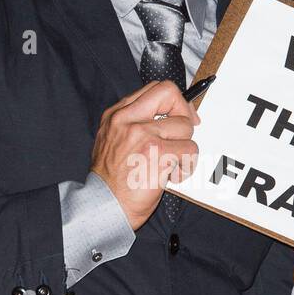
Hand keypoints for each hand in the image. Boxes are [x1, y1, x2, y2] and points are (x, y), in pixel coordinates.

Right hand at [90, 81, 199, 230]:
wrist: (104, 206)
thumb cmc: (110, 181)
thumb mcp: (110, 141)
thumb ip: (133, 124)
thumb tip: (165, 117)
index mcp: (116, 115)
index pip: (154, 89)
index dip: (174, 101)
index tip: (180, 116)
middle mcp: (128, 121)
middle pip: (170, 94)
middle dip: (184, 113)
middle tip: (184, 134)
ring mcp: (144, 135)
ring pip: (185, 128)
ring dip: (184, 150)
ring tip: (170, 166)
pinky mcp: (159, 153)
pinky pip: (189, 151)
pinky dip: (185, 167)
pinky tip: (170, 177)